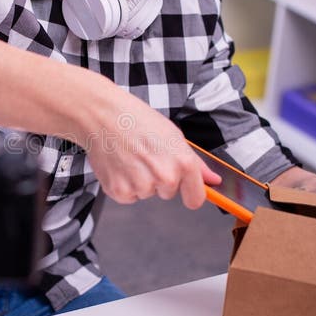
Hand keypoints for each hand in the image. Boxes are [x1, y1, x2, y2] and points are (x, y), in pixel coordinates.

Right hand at [78, 84, 220, 207]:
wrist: (103, 116)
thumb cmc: (138, 121)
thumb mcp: (173, 136)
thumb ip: (195, 163)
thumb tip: (213, 180)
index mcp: (183, 162)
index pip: (196, 198)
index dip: (190, 194)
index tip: (186, 190)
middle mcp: (165, 177)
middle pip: (168, 194)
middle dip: (160, 179)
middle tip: (147, 156)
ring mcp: (141, 186)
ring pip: (147, 193)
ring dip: (140, 180)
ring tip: (131, 157)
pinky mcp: (120, 192)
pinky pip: (129, 196)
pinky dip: (124, 184)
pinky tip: (120, 165)